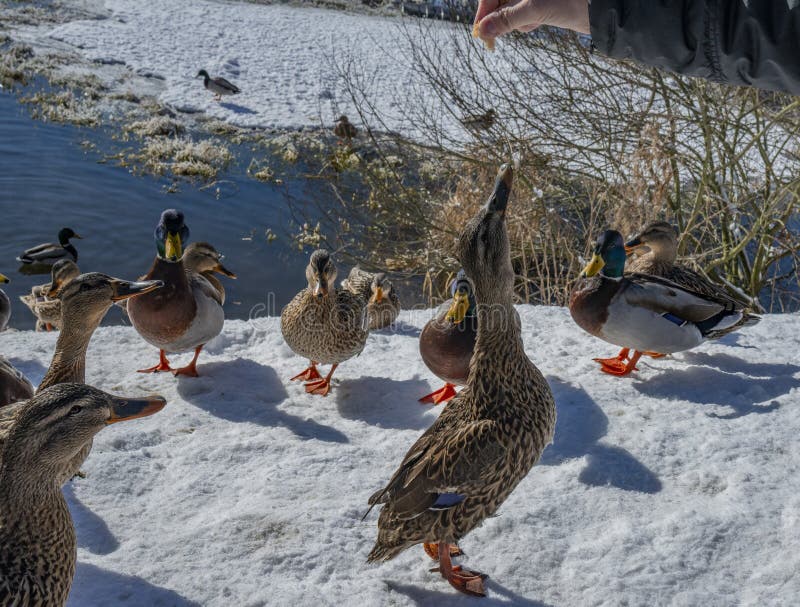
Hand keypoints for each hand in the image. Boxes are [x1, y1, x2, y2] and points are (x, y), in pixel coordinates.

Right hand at [474, 0, 589, 41]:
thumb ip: (507, 19)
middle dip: (503, 19)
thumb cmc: (570, 2)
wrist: (597, 10)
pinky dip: (526, 24)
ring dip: (518, 22)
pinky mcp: (537, 6)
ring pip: (509, 13)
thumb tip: (482, 31)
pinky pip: (521, 17)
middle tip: (506, 33)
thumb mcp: (534, 10)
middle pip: (498, 4)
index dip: (483, 12)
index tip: (479, 31)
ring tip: (535, 22)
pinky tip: (539, 22)